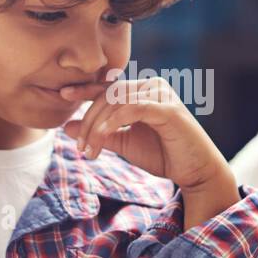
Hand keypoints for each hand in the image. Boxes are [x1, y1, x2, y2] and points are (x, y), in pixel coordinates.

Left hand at [61, 76, 238, 229]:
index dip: (84, 90)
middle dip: (88, 122)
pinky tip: (102, 136)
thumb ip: (100, 133)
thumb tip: (67, 127)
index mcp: (142, 91)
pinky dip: (113, 122)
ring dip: (98, 127)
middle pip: (108, 96)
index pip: (108, 88)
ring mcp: (161, 95)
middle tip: (79, 147)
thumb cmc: (163, 154)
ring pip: (117, 102)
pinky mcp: (168, 109)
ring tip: (89, 150)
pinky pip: (133, 109)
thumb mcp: (125, 143)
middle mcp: (151, 86)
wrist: (195, 171)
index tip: (62, 94)